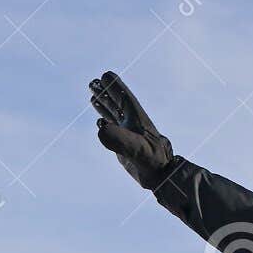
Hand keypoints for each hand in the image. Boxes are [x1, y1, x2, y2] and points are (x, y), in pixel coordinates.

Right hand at [90, 71, 174, 188]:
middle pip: (116, 103)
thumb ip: (120, 139)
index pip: (125, 97)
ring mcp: (128, 134)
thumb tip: (101, 128)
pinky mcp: (124, 145)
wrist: (160, 177)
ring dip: (103, 105)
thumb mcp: (137, 149)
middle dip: (105, 93)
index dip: (115, 86)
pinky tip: (100, 122)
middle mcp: (132, 123)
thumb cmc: (152, 161)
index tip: (105, 75)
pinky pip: (112, 130)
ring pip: (114, 114)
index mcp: (137, 118)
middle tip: (93, 83)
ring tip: (93, 95)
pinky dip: (105, 123)